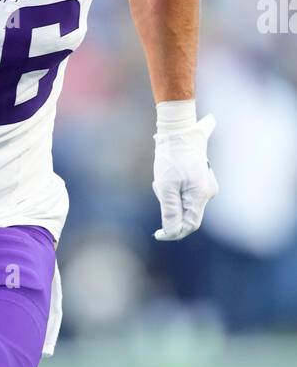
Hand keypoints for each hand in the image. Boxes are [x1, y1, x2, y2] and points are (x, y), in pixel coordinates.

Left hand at [152, 109, 217, 240]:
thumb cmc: (171, 158)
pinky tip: (168, 175)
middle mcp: (208, 192)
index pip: (189, 225)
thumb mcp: (166, 187)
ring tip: (162, 178)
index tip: (157, 234)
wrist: (180, 132)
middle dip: (169, 208)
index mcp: (201, 195)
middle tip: (159, 187)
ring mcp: (206, 186)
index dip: (174, 232)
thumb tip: (172, 233)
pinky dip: (174, 190)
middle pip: (186, 214)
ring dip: (170, 197)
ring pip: (184, 203)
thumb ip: (170, 212)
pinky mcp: (201, 180)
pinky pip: (185, 193)